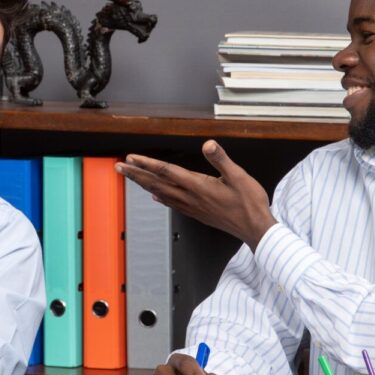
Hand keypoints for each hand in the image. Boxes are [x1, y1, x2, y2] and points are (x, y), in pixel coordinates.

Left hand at [118, 141, 275, 246]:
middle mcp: (191, 197)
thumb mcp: (239, 176)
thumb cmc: (249, 204)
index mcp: (199, 186)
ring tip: (131, 178)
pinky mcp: (197, 213)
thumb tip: (208, 145)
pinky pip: (172, 204)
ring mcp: (193, 207)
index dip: (147, 164)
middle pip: (157, 183)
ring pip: (161, 194)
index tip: (131, 158)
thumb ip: (221, 159)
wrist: (255, 229)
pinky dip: (160, 197)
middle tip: (119, 168)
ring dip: (144, 185)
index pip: (166, 172)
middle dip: (136, 174)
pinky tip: (156, 196)